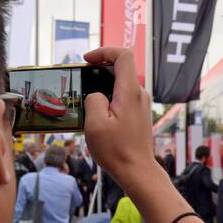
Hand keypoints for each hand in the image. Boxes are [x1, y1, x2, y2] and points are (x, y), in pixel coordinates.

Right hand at [82, 47, 157, 193]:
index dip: (104, 51)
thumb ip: (93, 100)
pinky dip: (109, 98)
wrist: (137, 171)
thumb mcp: (95, 124)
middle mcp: (139, 94)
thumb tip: (96, 95)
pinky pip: (123, 97)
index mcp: (129, 92)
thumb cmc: (116, 150)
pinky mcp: (139, 114)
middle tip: (81, 81)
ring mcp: (141, 104)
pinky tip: (97, 114)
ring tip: (86, 100)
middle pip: (121, 68)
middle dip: (99, 69)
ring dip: (103, 86)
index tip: (87, 60)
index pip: (123, 55)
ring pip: (121, 84)